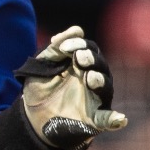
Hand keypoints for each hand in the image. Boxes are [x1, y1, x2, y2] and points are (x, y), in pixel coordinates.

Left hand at [14, 26, 127, 149]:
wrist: (30, 118)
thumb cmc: (40, 88)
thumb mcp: (42, 66)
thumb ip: (55, 48)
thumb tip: (77, 29)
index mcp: (80, 66)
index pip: (88, 49)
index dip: (78, 45)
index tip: (62, 47)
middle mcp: (91, 80)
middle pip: (100, 65)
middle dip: (92, 59)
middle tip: (79, 58)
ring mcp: (93, 99)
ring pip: (106, 88)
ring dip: (100, 81)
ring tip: (91, 78)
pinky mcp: (92, 120)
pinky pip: (107, 119)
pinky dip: (114, 119)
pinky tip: (119, 119)